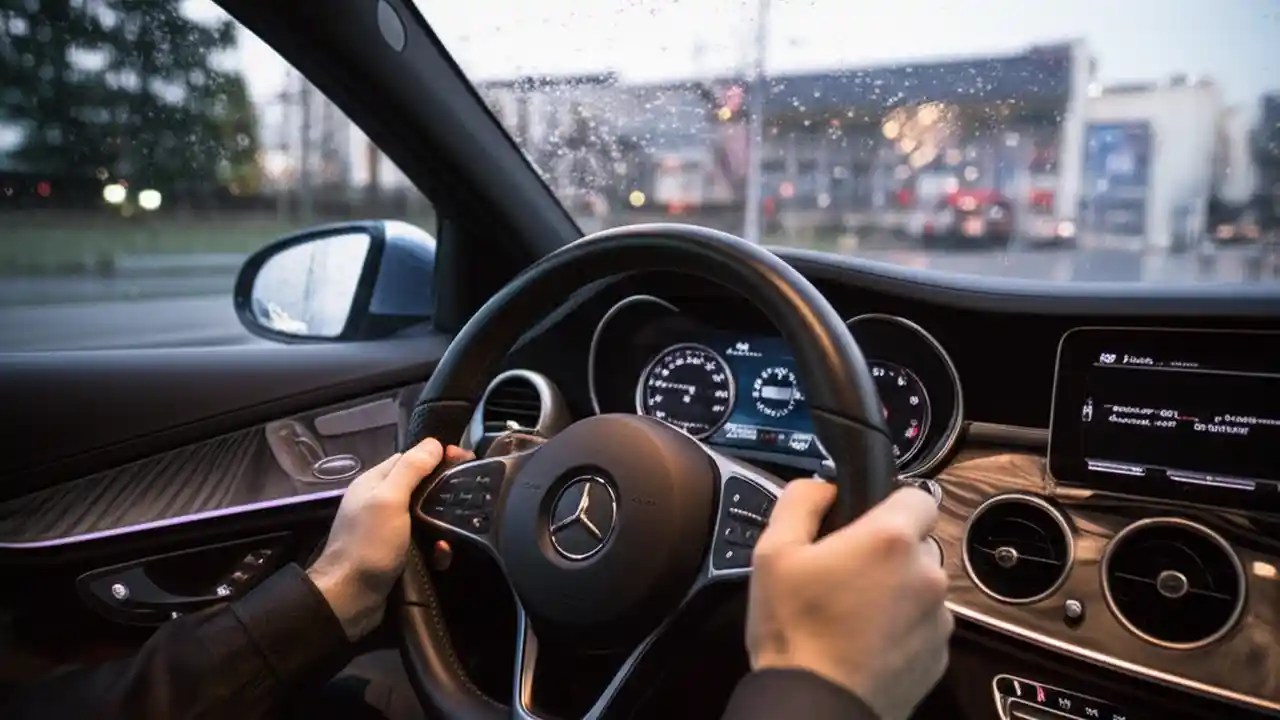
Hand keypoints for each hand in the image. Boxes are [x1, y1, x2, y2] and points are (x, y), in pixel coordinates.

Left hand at [307, 438, 471, 639]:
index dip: (437, 456)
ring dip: (445, 523)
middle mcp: (382, 502)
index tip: (465, 460)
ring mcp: (391, 530)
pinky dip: (437, 548)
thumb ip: (411, 469)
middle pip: (422, 486)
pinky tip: (441, 555)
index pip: (410, 458)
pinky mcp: (400, 555)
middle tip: (472, 494)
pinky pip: (426, 543)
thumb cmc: (369, 544)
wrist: (350, 598)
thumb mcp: (389, 500)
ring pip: (428, 516)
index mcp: (375, 483)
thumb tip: (434, 443)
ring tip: (457, 530)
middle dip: (446, 490)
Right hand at [745, 482, 951, 719]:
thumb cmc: (793, 627)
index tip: (863, 525)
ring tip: (854, 613)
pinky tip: (867, 642)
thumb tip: (825, 486)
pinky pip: (925, 624)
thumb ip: (801, 501)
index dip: (891, 504)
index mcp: (891, 539)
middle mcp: (927, 574)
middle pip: (919, 543)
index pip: (918, 496)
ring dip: (898, 590)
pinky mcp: (940, 655)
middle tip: (847, 573)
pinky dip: (903, 627)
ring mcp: (939, 618)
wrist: (816, 705)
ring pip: (922, 585)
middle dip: (890, 552)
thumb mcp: (773, 551)